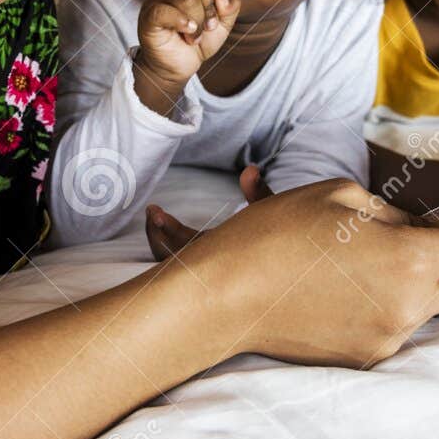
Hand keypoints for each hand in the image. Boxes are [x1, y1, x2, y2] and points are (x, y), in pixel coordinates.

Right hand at [134, 0, 238, 114]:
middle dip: (211, 3)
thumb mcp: (223, 20)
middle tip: (203, 22)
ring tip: (193, 32)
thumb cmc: (197, 39)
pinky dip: (189, 25)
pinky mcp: (151, 15)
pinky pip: (178, 11)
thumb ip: (230, 3)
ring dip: (202, 21)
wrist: (176, 66)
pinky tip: (187, 33)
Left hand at [145, 165, 276, 259]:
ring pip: (170, 263)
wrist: (286, 258)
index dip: (169, 231)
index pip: (187, 248)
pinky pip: (174, 261)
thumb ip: (258, 191)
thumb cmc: (277, 231)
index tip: (157, 212)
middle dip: (157, 235)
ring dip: (158, 239)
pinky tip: (160, 222)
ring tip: (154, 214)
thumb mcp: (268, 210)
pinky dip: (165, 243)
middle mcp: (211, 265)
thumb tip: (251, 169)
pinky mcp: (202, 265)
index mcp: (222, 254)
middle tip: (152, 211)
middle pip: (172, 260)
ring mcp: (204, 268)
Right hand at [176, 177, 438, 367]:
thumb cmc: (273, 239)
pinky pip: (404, 319)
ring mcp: (388, 338)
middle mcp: (408, 308)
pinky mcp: (365, 355)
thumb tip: (425, 229)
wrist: (221, 301)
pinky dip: (415, 296)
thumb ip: (397, 215)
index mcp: (409, 262)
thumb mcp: (341, 200)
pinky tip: (408, 276)